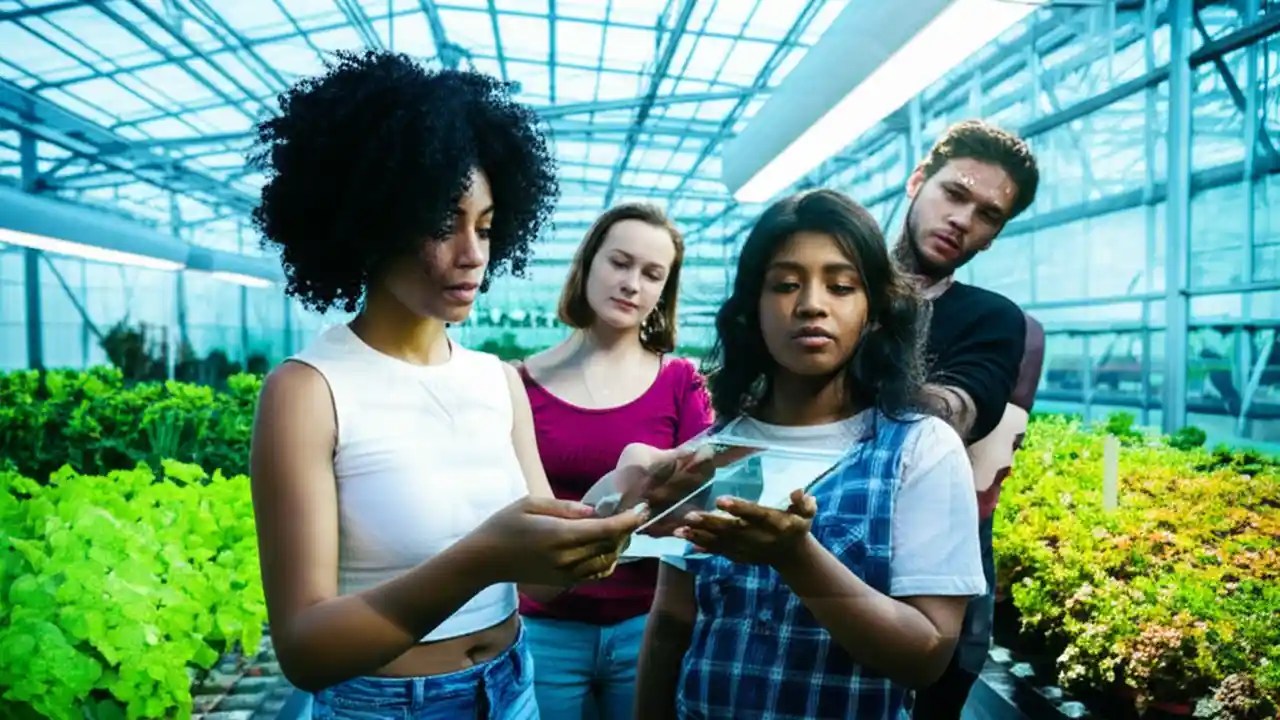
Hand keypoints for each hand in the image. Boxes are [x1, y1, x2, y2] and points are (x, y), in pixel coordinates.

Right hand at [468, 496, 648, 586]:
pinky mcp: (564, 583)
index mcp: (559, 535)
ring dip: (618, 547)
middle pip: (611, 547)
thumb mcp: (531, 503)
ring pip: (607, 563)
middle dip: (627, 530)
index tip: (643, 508)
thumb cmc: (505, 525)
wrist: (485, 560)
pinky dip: (607, 561)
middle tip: (633, 513)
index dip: (628, 520)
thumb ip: (566, 507)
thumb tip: (595, 511)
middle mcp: (567, 558)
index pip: (605, 530)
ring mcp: (566, 574)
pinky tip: (605, 548)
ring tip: (620, 529)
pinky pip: (595, 575)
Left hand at [674, 489, 816, 567]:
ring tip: (679, 530)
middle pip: (732, 530)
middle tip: (689, 515)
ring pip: (720, 543)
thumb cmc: (798, 524)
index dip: (739, 509)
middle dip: (709, 524)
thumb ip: (804, 502)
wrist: (792, 555)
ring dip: (699, 536)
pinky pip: (718, 551)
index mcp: (776, 524)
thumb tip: (798, 491)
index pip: (756, 515)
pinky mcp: (738, 555)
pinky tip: (685, 541)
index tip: (720, 501)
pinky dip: (702, 547)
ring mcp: (747, 550)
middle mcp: (759, 538)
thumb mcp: (807, 512)